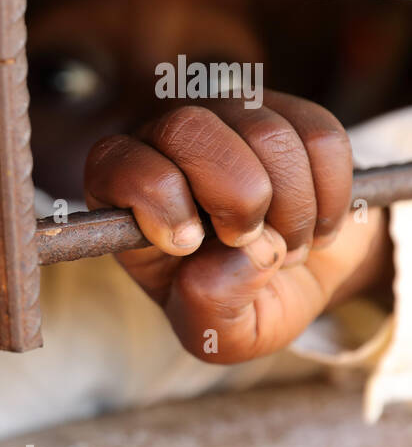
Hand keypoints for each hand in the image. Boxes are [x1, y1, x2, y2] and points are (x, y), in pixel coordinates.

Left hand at [84, 91, 387, 362]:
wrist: (305, 278)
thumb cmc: (241, 301)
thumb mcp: (216, 334)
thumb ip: (209, 310)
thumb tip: (239, 256)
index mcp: (127, 195)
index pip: (116, 162)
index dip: (158, 199)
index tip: (190, 243)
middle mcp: (168, 144)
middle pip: (188, 128)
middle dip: (234, 196)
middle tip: (248, 240)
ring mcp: (228, 120)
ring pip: (264, 131)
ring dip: (292, 206)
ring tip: (288, 245)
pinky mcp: (289, 112)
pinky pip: (320, 135)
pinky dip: (331, 193)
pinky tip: (317, 225)